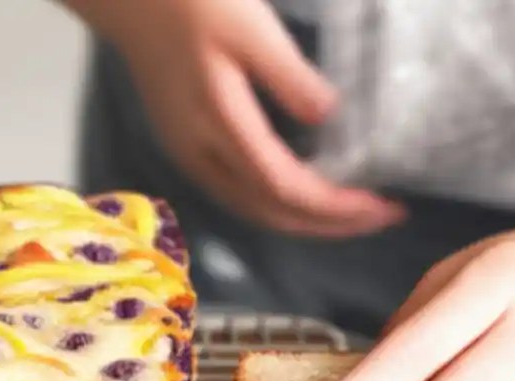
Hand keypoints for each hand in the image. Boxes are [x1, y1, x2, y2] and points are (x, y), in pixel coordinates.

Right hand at [99, 0, 404, 236]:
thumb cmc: (192, 2)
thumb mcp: (250, 26)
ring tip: (351, 215)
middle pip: (268, 211)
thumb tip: (329, 118)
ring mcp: (188, 155)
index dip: (334, 206)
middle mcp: (199, 154)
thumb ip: (288, 75)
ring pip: (250, 208)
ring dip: (303, 220)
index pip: (283, 187)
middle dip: (327, 224)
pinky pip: (237, 193)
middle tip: (382, 217)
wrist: (129, 1)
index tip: (385, 206)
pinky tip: (303, 196)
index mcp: (219, 123)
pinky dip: (278, 204)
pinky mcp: (186, 147)